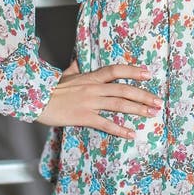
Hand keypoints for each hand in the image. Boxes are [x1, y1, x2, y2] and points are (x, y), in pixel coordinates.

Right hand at [36, 60, 161, 138]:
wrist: (35, 100)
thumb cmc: (50, 89)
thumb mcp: (65, 75)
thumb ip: (76, 68)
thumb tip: (80, 60)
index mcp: (90, 77)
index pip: (115, 70)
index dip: (133, 71)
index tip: (148, 74)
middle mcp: (93, 88)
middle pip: (123, 89)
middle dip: (143, 95)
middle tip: (158, 101)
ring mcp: (89, 102)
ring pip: (118, 104)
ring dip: (137, 109)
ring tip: (151, 114)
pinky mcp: (83, 117)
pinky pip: (105, 123)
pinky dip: (119, 129)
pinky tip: (131, 134)